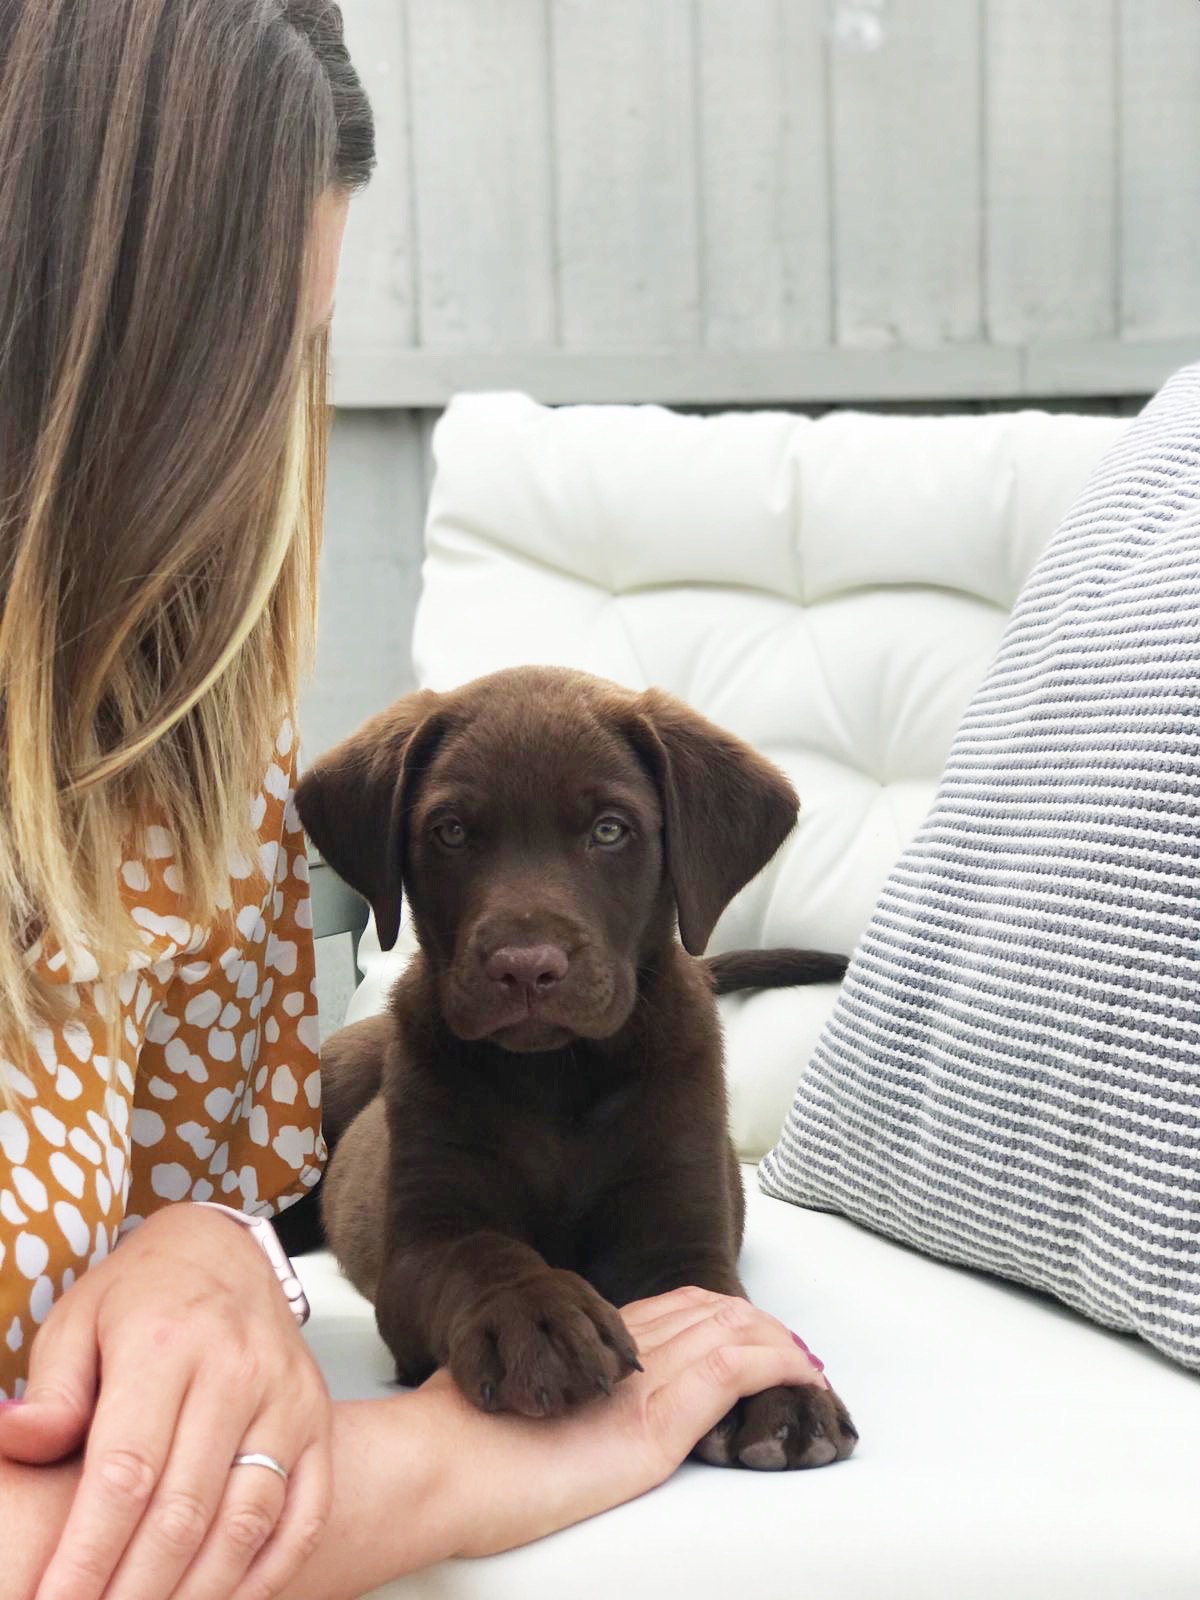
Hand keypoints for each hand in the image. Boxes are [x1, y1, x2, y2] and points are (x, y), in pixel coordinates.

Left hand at [0, 1203, 330, 1599]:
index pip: (125, 1472)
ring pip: (247, 1521)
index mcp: (166, 1342)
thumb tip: (13, 1439)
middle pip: (185, 1510)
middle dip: (133, 1592)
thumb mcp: (77, 1322)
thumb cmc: (139, 1298)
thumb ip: (51, 1391)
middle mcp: (236, 1369)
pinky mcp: (317, 1421)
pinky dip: (269, 1576)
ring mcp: (287, 1397)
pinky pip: (305, 1513)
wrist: (224, 1253)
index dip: (85, 1554)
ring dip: (197, 1594)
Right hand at [429, 1285, 838, 1556]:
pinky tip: (801, 1375)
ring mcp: (637, 1385)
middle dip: (757, 1324)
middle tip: (793, 1346)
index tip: (751, 1327)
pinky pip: (730, 1372)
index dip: (716, 1311)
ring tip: (807, 1363)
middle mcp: (617, 1353)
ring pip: (728, 1334)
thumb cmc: (460, 1457)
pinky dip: (775, 1366)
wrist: (437, 1468)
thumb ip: (552, 1395)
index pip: (669, 1309)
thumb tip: (561, 1413)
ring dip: (776, 1344)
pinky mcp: (651, 1425)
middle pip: (706, 1312)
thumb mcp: (518, 1409)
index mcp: (584, 1346)